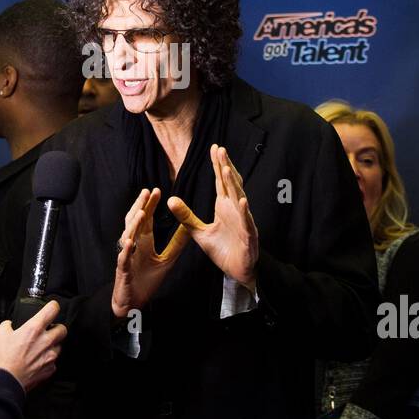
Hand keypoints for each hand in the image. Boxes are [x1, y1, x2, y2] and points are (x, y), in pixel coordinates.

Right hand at [0, 300, 67, 391]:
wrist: (6, 381)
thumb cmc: (3, 359)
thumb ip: (8, 325)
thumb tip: (10, 325)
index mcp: (34, 328)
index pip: (53, 309)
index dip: (53, 306)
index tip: (51, 308)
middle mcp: (46, 341)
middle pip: (63, 329)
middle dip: (56, 328)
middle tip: (48, 331)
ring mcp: (50, 356)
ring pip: (60, 345)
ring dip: (53, 345)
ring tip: (41, 348)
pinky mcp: (50, 368)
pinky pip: (54, 361)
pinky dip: (48, 359)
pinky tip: (38, 360)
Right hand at [111, 187, 190, 317]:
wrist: (133, 301)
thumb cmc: (146, 279)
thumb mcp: (167, 259)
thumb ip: (176, 244)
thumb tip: (190, 228)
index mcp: (143, 241)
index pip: (146, 218)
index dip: (150, 205)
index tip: (157, 190)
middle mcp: (133, 245)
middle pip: (135, 221)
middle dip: (141, 206)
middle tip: (147, 192)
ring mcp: (127, 256)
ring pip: (128, 236)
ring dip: (134, 224)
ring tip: (141, 213)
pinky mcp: (123, 270)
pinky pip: (124, 258)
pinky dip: (126, 250)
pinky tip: (130, 241)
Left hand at [166, 144, 258, 290]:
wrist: (238, 271)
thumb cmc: (223, 249)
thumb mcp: (199, 232)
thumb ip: (186, 215)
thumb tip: (170, 199)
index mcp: (224, 207)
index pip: (220, 182)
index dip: (217, 165)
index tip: (214, 148)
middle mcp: (235, 210)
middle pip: (230, 184)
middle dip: (225, 167)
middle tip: (220, 149)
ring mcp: (243, 221)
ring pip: (238, 199)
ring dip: (233, 184)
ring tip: (226, 169)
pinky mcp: (248, 236)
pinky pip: (246, 222)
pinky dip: (243, 211)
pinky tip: (241, 200)